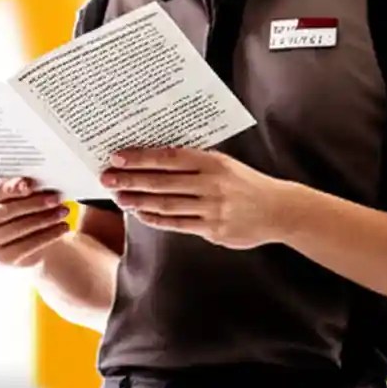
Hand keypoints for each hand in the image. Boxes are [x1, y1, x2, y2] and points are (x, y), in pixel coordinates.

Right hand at [0, 177, 69, 266]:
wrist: (34, 235)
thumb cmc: (28, 208)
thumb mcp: (26, 194)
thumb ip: (27, 187)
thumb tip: (39, 183)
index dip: (12, 187)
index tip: (30, 184)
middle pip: (5, 211)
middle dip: (31, 204)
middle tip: (54, 198)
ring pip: (16, 229)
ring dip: (43, 219)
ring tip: (63, 211)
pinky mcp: (3, 258)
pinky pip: (25, 247)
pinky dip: (47, 236)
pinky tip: (62, 228)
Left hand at [102, 147, 288, 249]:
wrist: (279, 210)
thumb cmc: (244, 183)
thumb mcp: (223, 164)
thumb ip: (193, 162)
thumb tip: (152, 159)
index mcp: (213, 162)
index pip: (169, 157)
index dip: (141, 158)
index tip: (117, 157)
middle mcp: (212, 184)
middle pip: (162, 182)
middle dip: (131, 180)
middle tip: (107, 178)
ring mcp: (212, 208)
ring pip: (166, 205)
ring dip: (138, 201)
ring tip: (118, 197)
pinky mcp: (213, 230)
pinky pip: (177, 224)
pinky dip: (155, 218)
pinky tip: (139, 214)